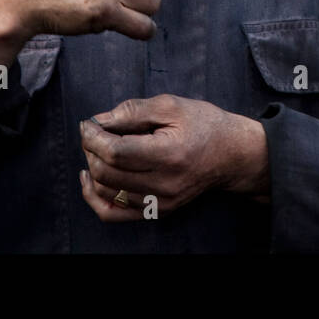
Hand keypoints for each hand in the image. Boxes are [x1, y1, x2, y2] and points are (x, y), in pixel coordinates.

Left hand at [78, 94, 269, 221]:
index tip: (87, 123)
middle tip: (94, 132)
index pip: (115, 152)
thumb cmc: (204, 124)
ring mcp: (159, 202)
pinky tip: (90, 178)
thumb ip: (132, 111)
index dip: (93, 137)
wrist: (231, 155)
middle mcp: (164, 184)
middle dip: (90, 149)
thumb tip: (98, 122)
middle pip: (106, 172)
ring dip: (93, 167)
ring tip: (98, 148)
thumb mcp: (172, 105)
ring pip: (105, 191)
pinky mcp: (157, 211)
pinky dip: (94, 196)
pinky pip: (112, 213)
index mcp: (169, 154)